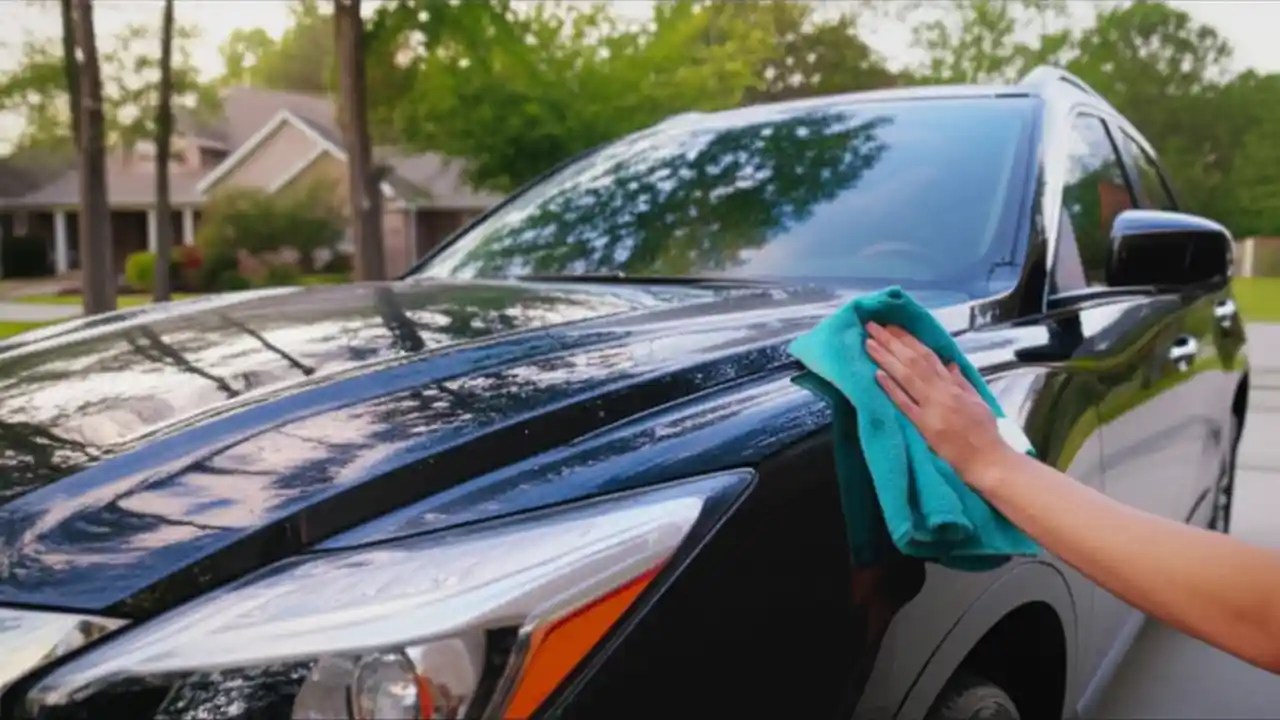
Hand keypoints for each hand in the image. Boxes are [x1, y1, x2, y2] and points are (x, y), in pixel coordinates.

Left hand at [864, 321, 1013, 491]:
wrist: (988, 459)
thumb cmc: (984, 431)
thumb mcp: (976, 401)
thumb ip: (960, 382)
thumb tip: (948, 364)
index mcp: (953, 385)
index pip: (927, 356)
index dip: (908, 339)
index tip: (892, 327)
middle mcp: (941, 392)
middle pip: (913, 361)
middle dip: (891, 341)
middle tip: (872, 326)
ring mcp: (931, 408)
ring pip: (906, 377)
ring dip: (886, 358)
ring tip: (868, 343)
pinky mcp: (924, 426)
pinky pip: (905, 404)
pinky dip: (891, 388)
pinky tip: (876, 374)